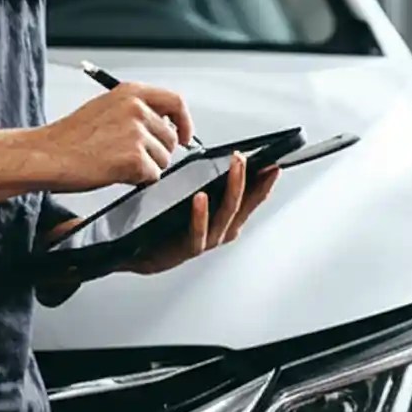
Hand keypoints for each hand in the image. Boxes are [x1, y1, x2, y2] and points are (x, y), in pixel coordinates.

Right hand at [30, 82, 193, 191]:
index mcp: (130, 92)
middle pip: (171, 139)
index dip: (184, 122)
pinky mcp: (134, 158)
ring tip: (116, 162)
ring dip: (147, 167)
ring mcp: (136, 133)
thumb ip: (136, 112)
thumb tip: (166, 125)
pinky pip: (153, 176)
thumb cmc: (70, 138)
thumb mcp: (106, 109)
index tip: (184, 135)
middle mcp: (136, 109)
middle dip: (157, 153)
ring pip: (163, 160)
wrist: (47, 155)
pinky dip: (138, 180)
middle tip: (130, 157)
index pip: (176, 101)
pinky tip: (115, 172)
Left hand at [125, 152, 279, 274]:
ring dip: (233, 188)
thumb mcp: (193, 200)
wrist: (138, 253)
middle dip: (250, 180)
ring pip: (226, 214)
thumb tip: (222, 162)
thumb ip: (210, 185)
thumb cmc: (166, 226)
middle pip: (242, 204)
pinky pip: (198, 232)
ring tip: (235, 167)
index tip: (273, 166)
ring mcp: (207, 240)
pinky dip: (201, 215)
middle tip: (248, 158)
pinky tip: (201, 198)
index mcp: (226, 220)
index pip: (253, 199)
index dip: (264, 183)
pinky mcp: (188, 248)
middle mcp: (222, 231)